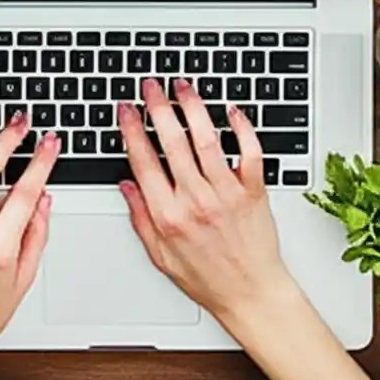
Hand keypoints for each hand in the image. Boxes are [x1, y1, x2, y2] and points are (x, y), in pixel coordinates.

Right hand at [118, 78, 295, 325]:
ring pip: (206, 140)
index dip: (131, 129)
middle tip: (151, 86)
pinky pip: (249, 152)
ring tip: (182, 86)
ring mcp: (226, 194)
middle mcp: (196, 200)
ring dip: (192, 107)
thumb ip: (140, 217)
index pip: (143, 160)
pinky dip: (241, 127)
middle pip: (172, 142)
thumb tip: (126, 183)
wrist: (251, 293)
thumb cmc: (208, 279)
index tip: (126, 109)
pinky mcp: (253, 192)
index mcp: (168, 216)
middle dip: (157, 106)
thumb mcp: (160, 255)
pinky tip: (230, 110)